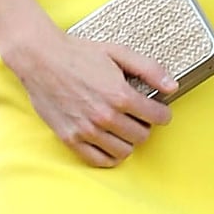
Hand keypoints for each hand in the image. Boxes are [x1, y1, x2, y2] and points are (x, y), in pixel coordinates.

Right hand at [10, 28, 176, 168]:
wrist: (40, 58)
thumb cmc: (79, 53)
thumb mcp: (118, 52)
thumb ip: (150, 69)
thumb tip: (173, 86)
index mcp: (119, 95)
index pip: (158, 118)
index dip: (162, 114)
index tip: (158, 111)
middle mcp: (104, 116)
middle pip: (142, 136)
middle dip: (144, 126)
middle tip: (136, 116)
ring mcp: (86, 130)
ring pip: (123, 151)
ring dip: (127, 141)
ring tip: (122, 128)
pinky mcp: (70, 138)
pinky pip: (99, 160)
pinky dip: (109, 155)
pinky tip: (109, 142)